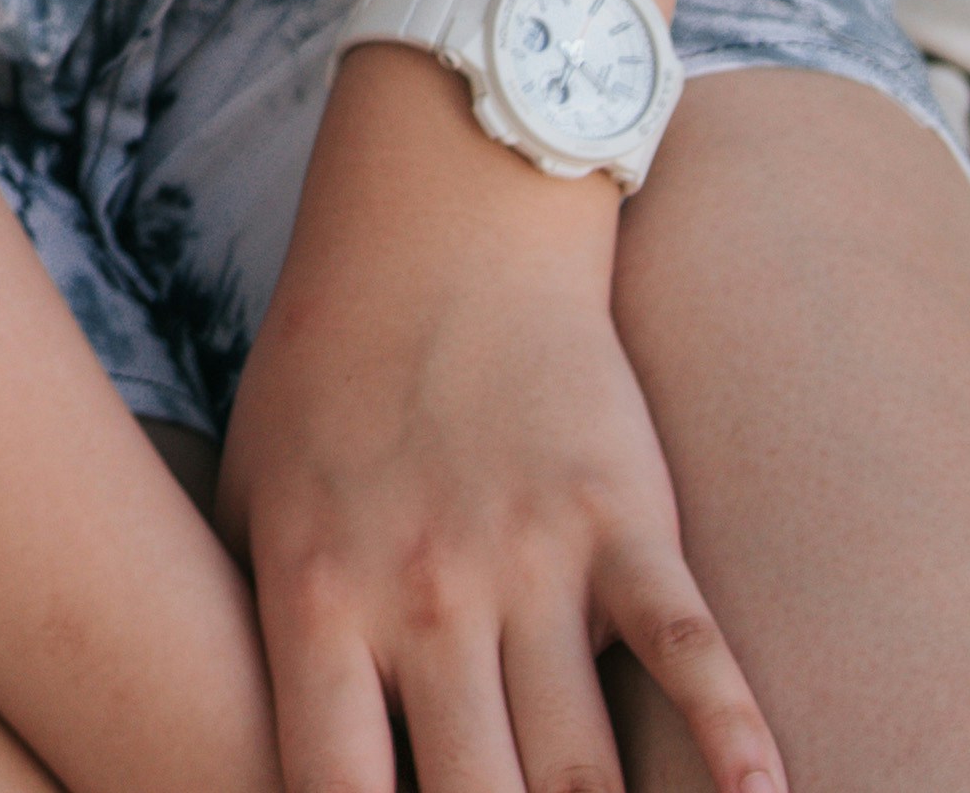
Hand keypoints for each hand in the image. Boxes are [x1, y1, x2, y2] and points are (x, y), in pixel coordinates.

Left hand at [219, 67, 769, 792]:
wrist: (438, 231)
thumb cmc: (326, 379)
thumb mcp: (247, 496)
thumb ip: (252, 623)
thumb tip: (238, 729)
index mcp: (317, 594)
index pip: (332, 785)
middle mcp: (425, 591)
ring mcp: (532, 557)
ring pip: (582, 762)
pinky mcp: (625, 521)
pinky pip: (687, 648)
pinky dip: (731, 734)